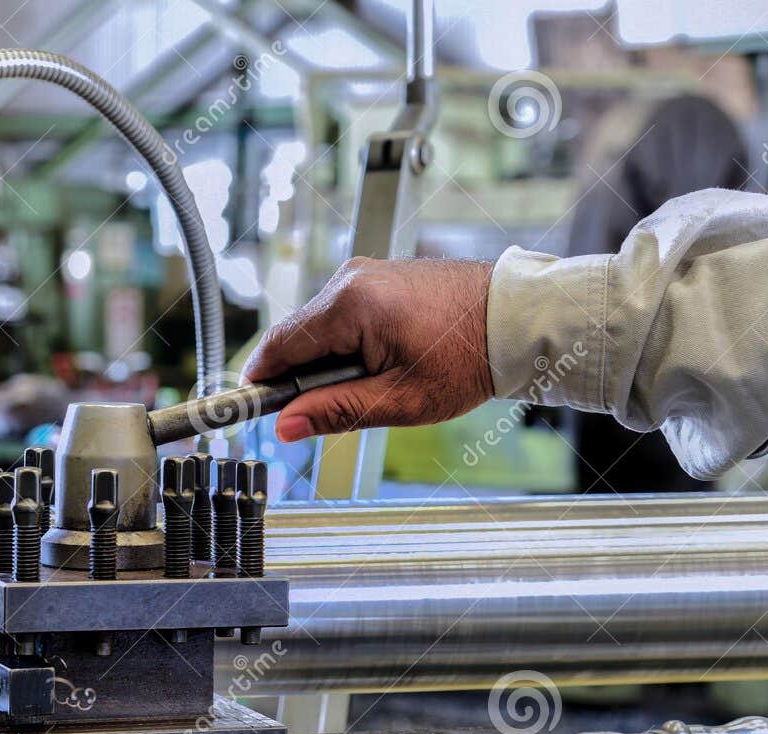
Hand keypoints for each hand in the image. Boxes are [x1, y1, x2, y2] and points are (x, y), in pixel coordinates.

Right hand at [242, 257, 495, 442]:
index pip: (278, 346)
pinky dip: (348, 343)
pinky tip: (383, 361)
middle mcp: (351, 279)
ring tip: (375, 381)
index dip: (261, 382)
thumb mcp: (400, 400)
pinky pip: (342, 315)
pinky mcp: (378, 277)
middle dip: (304, 376)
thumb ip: (336, 411)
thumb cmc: (469, 358)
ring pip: (319, 328)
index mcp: (350, 304)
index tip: (250, 410)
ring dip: (330, 360)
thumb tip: (286, 426)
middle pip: (296, 337)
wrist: (517, 320)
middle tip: (336, 407)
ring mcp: (365, 273)